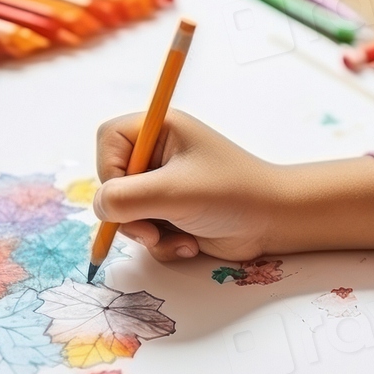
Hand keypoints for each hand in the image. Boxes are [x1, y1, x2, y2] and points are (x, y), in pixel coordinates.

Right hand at [94, 110, 373, 261]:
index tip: (127, 193)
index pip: (108, 140)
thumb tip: (100, 207)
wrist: (274, 222)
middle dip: (129, 212)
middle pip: (112, 182)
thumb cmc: (231, 194)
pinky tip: (190, 244)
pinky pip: (145, 232)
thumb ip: (127, 197)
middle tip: (150, 228)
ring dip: (148, 233)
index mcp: (159, 130)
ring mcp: (164, 187)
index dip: (109, 169)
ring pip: (127, 214)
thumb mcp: (173, 192)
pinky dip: (163, 243)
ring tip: (178, 237)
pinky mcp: (171, 215)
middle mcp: (158, 155)